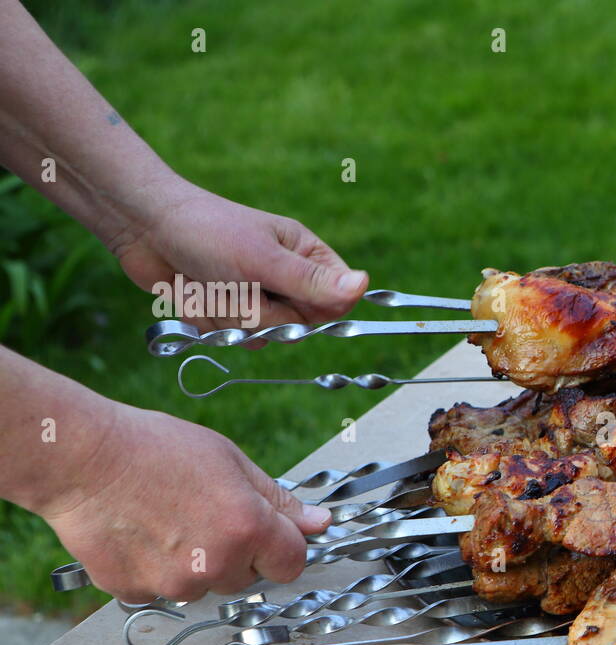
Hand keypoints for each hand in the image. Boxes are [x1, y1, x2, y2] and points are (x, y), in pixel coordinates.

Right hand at [39, 402, 330, 603]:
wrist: (81, 459)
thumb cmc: (157, 449)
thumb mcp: (231, 461)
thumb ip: (278, 501)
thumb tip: (320, 524)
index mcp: (248, 529)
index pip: (293, 563)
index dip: (282, 546)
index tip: (266, 532)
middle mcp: (215, 565)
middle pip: (248, 577)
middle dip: (237, 553)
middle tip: (203, 512)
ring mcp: (172, 583)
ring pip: (204, 586)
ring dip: (195, 564)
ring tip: (166, 518)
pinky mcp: (134, 592)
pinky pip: (160, 590)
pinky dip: (155, 569)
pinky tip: (140, 533)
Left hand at [110, 180, 367, 331]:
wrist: (143, 228)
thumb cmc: (206, 231)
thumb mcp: (262, 259)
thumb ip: (311, 281)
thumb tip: (365, 286)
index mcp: (306, 255)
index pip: (337, 299)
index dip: (319, 310)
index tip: (288, 299)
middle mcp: (286, 278)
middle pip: (299, 325)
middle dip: (263, 314)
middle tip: (238, 285)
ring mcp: (257, 297)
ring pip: (263, 336)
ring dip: (232, 317)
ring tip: (211, 284)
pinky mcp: (229, 312)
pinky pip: (234, 338)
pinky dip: (211, 321)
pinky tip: (196, 293)